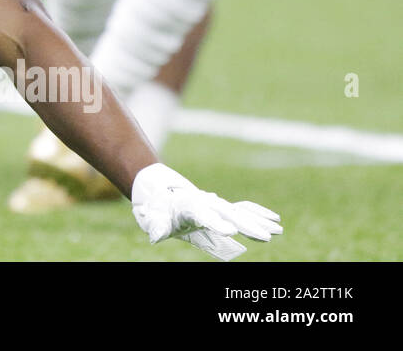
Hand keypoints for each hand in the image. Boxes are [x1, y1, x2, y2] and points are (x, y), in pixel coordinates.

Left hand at [131, 163, 281, 260]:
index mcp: (189, 206)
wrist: (163, 193)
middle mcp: (207, 203)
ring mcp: (217, 204)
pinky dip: (258, 213)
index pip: (204, 215)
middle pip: (228, 214)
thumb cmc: (158, 210)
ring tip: (278, 230)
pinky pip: (243, 210)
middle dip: (247, 225)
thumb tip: (155, 237)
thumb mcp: (152, 218)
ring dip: (259, 221)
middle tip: (265, 237)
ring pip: (240, 212)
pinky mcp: (223, 208)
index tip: (231, 231)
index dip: (216, 223)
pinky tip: (275, 220)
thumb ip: (156, 227)